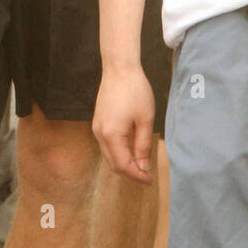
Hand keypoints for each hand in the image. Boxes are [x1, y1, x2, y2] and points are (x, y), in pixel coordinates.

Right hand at [92, 66, 154, 184]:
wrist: (119, 68)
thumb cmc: (135, 91)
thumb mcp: (145, 120)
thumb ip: (143, 146)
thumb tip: (144, 167)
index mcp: (111, 135)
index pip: (123, 166)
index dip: (137, 176)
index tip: (151, 179)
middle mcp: (100, 134)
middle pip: (113, 164)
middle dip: (130, 173)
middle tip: (147, 175)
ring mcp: (96, 128)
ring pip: (109, 155)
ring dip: (124, 164)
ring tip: (141, 165)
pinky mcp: (98, 122)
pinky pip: (106, 145)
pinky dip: (118, 153)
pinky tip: (131, 150)